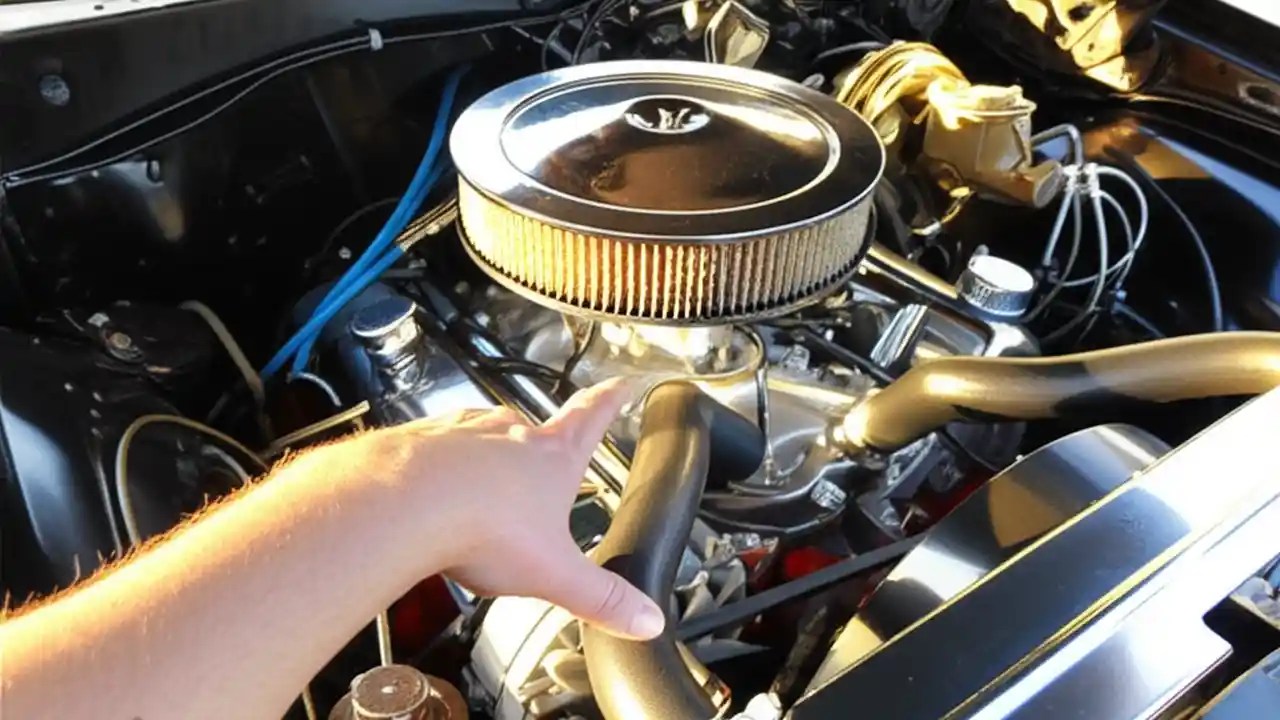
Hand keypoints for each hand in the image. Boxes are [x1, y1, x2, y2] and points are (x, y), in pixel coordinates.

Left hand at [370, 379, 664, 639]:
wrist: (404, 502)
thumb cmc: (479, 525)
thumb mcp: (554, 573)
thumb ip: (601, 598)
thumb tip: (645, 620)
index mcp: (551, 457)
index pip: (592, 415)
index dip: (611, 399)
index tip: (620, 384)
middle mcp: (508, 433)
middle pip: (532, 432)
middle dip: (536, 454)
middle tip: (536, 482)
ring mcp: (461, 434)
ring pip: (480, 442)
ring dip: (483, 467)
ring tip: (478, 507)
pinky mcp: (417, 443)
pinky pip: (433, 453)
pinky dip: (436, 474)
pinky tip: (431, 505)